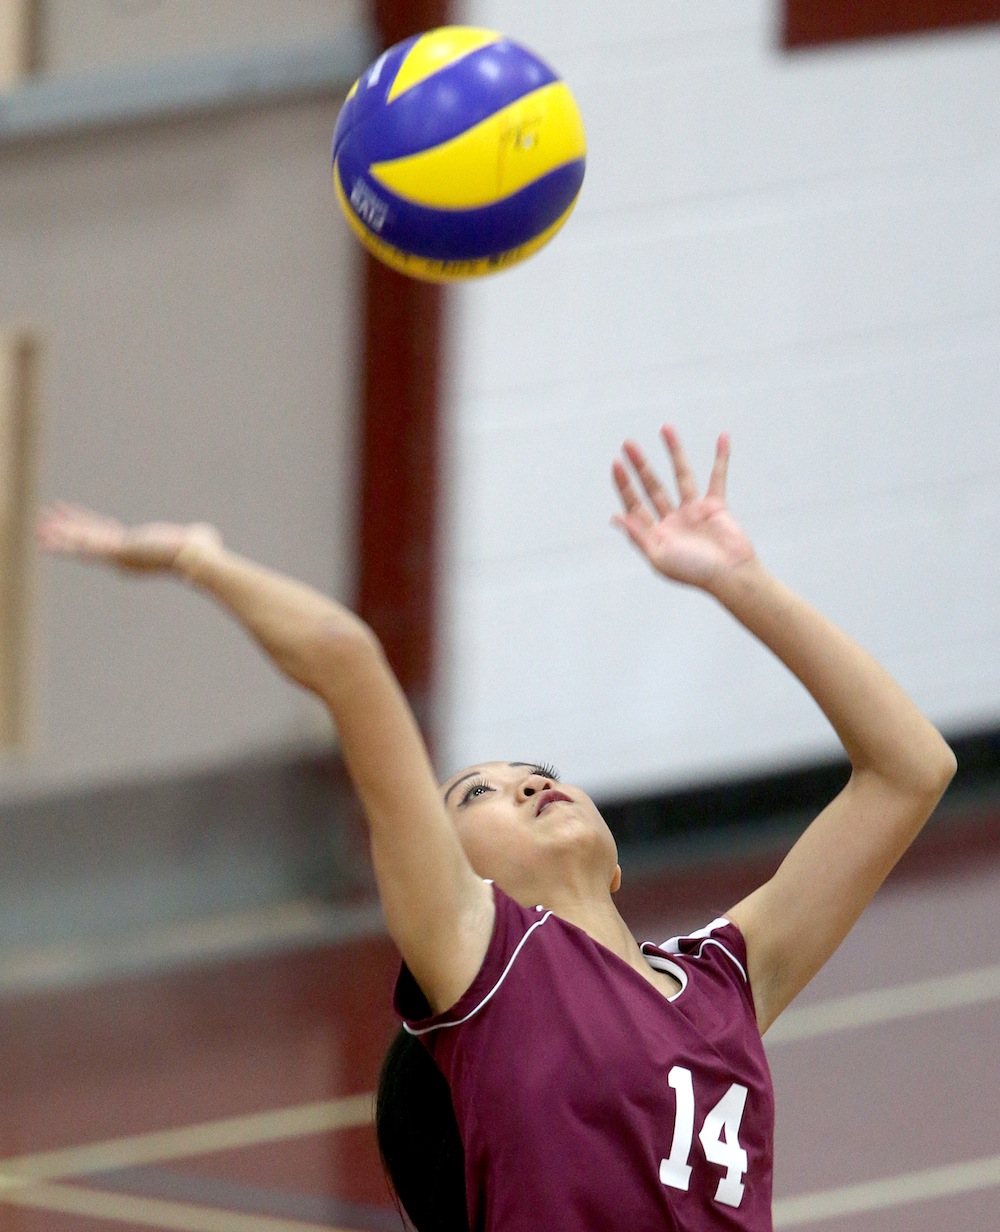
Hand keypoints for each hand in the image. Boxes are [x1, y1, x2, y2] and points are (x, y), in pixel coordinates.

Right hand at [37, 504, 222, 574]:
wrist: (198, 559)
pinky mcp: (116, 550)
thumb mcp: (195, 539)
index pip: (107, 539)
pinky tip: (45, 535)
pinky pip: (84, 543)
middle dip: (66, 535)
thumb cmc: (203, 552)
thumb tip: (205, 535)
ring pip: (81, 544)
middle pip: (88, 543)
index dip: (93, 530)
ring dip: (58, 536)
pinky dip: (63, 538)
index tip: (83, 524)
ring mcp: (118, 555)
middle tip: (45, 531)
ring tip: (36, 530)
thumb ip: (196, 535)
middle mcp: (123, 557)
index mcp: (136, 554)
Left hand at [611, 426, 753, 588]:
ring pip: (681, 475)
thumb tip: (615, 516)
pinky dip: (721, 458)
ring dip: (674, 452)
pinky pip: (717, 477)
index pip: (634, 504)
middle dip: (640, 465)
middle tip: (628, 443)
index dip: (624, 485)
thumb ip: (637, 535)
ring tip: (665, 428)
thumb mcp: (659, 556)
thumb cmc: (693, 571)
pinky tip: (723, 437)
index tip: (616, 463)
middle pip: (652, 486)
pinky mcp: (715, 506)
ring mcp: (693, 511)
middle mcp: (672, 520)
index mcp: (655, 533)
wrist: (730, 575)